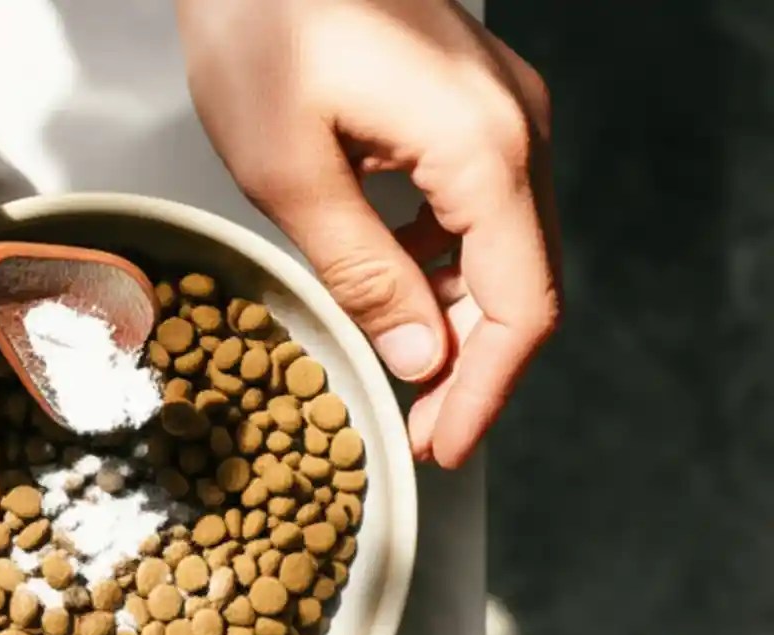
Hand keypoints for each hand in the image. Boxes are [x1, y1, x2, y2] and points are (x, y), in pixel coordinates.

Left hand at [178, 0, 559, 467]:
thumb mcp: (289, 170)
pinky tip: (397, 279)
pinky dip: (443, 255)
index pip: (521, 302)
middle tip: (422, 429)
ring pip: (503, 242)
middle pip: (523, 278)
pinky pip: (477, 199)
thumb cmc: (259, 26)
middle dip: (473, 365)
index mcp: (483, 148)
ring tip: (404, 367)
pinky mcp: (466, 98)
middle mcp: (513, 125)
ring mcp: (498, 105)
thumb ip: (363, 270)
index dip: (486, 389)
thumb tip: (422, 357)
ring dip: (458, 313)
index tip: (444, 445)